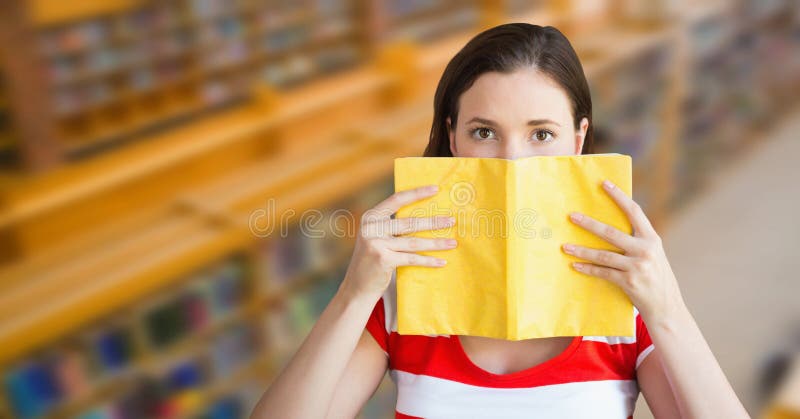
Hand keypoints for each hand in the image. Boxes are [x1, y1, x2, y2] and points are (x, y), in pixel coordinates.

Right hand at [339, 184, 457, 301]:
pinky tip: (441, 262)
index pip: (397, 200)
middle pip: (409, 222)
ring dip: (436, 243)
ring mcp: (376, 243)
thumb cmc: (372, 260)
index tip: (436, 189)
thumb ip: (392, 226)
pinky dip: (428, 261)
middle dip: (433, 222)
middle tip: (452, 221)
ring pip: (414, 242)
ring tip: (452, 243)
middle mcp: (372, 228)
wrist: (357, 287)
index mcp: (371, 217)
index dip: (417, 193)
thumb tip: (426, 217)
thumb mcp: (377, 237)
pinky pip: (412, 258)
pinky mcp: (384, 259)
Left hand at [561, 179, 685, 323]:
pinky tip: (575, 265)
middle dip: (589, 224)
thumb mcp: (653, 255)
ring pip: (603, 255)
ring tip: (565, 246)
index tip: (604, 183)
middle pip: (612, 232)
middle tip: (572, 216)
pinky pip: (603, 272)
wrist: (666, 307)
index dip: (619, 197)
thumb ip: (637, 241)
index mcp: (652, 239)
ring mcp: (637, 266)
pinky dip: (588, 268)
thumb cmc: (655, 277)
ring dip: (582, 250)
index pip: (635, 211)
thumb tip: (609, 226)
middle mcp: (646, 250)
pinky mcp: (629, 282)